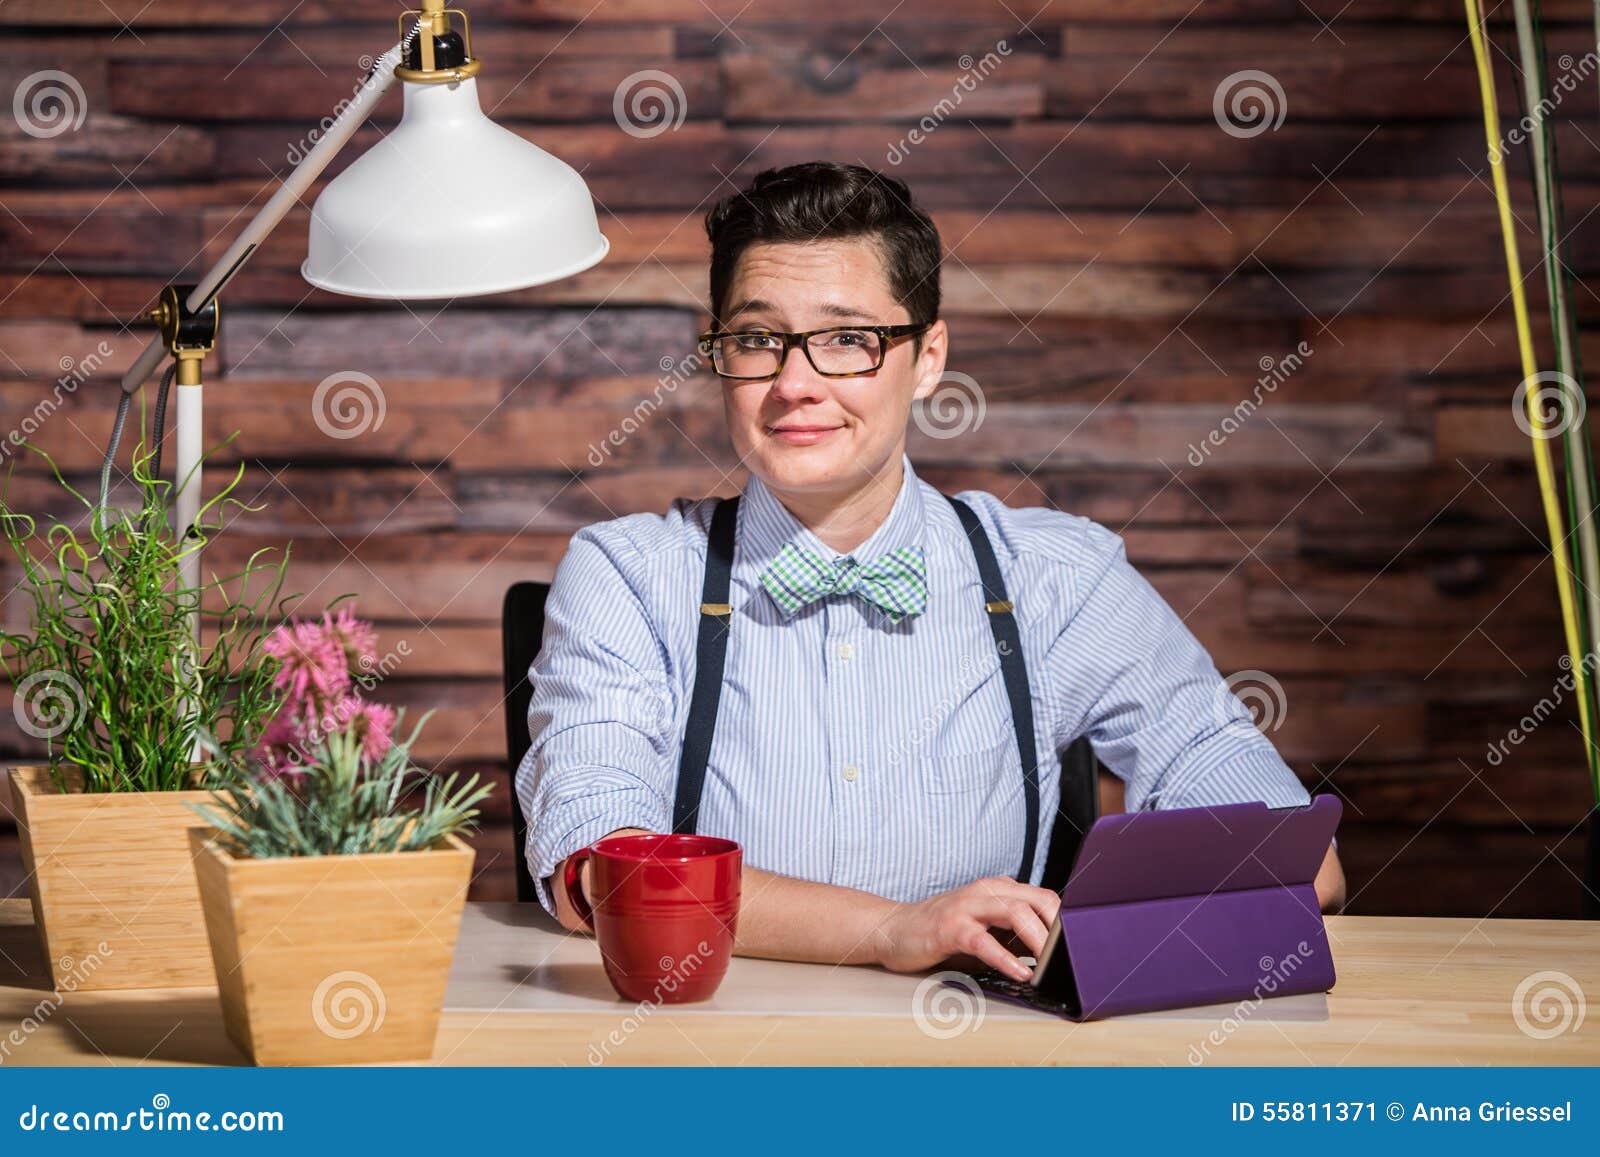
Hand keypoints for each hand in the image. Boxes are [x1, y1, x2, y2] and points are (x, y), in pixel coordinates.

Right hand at [873, 877, 1061, 980]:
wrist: (895, 929)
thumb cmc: (944, 931)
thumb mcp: (985, 926)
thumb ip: (1014, 932)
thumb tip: (1053, 955)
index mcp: (999, 889)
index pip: (1044, 897)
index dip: (1067, 919)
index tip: (1084, 943)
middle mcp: (986, 891)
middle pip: (1037, 900)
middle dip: (1060, 927)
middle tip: (1074, 953)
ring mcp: (967, 906)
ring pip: (1015, 913)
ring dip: (1039, 939)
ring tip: (1052, 962)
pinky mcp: (950, 927)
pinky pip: (984, 940)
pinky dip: (1006, 957)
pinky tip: (1020, 972)